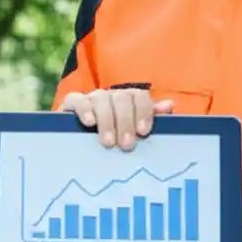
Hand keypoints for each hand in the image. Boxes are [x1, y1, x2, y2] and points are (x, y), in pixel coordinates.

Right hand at [59, 88, 173, 150]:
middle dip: (126, 122)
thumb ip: (150, 118)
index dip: (143, 112)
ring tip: (109, 142)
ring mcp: (92, 98)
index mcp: (129, 100)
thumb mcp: (133, 131)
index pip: (140, 96)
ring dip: (107, 120)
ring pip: (102, 99)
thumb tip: (170, 106)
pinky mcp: (72, 103)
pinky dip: (85, 109)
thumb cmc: (115, 139)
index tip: (143, 132)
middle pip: (122, 98)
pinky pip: (77, 99)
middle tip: (127, 145)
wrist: (80, 145)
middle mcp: (111, 95)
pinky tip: (90, 122)